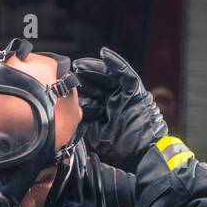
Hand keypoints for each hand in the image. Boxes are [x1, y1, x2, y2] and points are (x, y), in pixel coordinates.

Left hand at [74, 47, 167, 171]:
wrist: (143, 152)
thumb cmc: (122, 149)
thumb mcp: (97, 135)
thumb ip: (86, 122)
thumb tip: (71, 113)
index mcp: (106, 111)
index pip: (90, 95)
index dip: (78, 90)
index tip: (63, 86)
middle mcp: (114, 101)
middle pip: (97, 83)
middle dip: (83, 77)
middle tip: (68, 72)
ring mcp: (124, 95)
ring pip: (108, 76)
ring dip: (94, 68)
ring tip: (80, 64)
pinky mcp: (135, 91)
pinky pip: (125, 73)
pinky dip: (116, 63)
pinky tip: (104, 54)